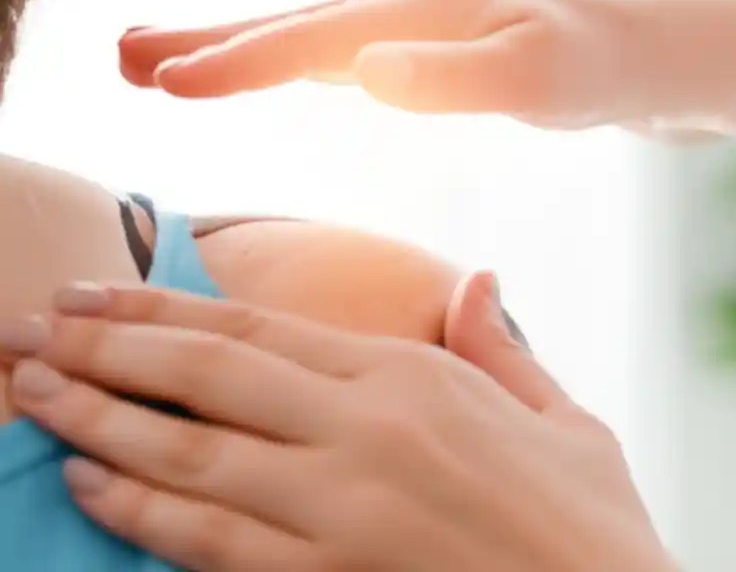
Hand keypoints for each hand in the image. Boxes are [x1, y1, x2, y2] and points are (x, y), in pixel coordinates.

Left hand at [0, 274, 673, 571]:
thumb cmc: (595, 526)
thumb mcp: (567, 421)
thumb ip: (502, 348)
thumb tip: (478, 279)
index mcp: (417, 379)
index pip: (259, 330)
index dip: (162, 310)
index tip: (95, 293)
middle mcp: (367, 433)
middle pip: (206, 377)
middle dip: (105, 351)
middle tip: (30, 329)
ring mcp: (342, 511)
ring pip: (190, 454)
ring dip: (97, 422)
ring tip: (33, 396)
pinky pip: (209, 540)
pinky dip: (138, 509)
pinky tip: (88, 485)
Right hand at [118, 0, 735, 137]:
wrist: (726, 63)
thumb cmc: (650, 67)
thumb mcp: (558, 80)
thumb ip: (462, 76)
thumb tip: (360, 69)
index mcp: (442, 14)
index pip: (313, 36)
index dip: (232, 58)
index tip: (150, 77)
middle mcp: (442, 13)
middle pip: (307, 23)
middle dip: (220, 41)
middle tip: (128, 57)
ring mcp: (465, 33)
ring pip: (340, 39)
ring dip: (264, 52)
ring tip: (196, 67)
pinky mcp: (491, 60)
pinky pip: (384, 61)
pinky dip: (330, 68)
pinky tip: (329, 82)